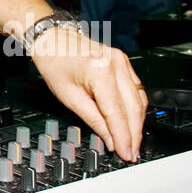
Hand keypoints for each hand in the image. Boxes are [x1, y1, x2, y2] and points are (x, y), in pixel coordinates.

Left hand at [31, 27, 146, 161]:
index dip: (124, 138)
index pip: (117, 114)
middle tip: (132, 152)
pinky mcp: (123, 61)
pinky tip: (132, 120)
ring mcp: (122, 61)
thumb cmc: (54, 61)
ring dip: (138, 122)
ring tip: (132, 141)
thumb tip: (110, 139)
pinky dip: (136, 107)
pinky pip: (136, 88)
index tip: (126, 154)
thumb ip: (93, 120)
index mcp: (100, 72)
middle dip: (134, 134)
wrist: (52, 38)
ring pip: (139, 99)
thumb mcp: (68, 96)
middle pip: (133, 107)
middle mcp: (115, 64)